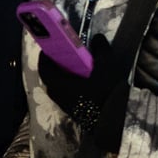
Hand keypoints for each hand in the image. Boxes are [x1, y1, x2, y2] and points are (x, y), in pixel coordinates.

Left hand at [37, 36, 129, 152]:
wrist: (113, 119)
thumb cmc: (105, 90)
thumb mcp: (106, 64)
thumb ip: (101, 48)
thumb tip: (97, 38)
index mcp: (58, 82)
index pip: (44, 67)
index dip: (45, 55)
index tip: (50, 46)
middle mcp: (57, 94)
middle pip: (51, 77)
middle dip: (57, 64)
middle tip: (67, 54)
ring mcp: (65, 104)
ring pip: (60, 86)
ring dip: (66, 75)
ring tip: (79, 66)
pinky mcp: (74, 111)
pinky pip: (67, 93)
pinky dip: (72, 84)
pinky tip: (86, 81)